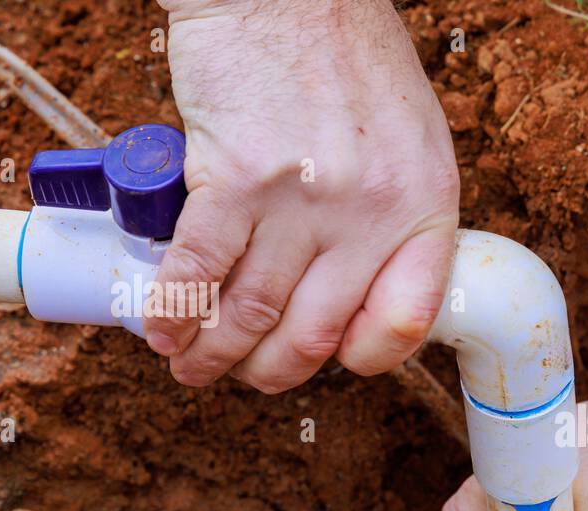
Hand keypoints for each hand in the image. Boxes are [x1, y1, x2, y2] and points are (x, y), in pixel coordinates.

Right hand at [148, 0, 458, 391]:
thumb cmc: (345, 57)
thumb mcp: (410, 141)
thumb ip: (394, 214)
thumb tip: (355, 284)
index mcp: (424, 208)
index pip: (405, 321)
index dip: (361, 358)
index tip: (331, 360)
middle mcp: (371, 214)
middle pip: (314, 334)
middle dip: (269, 371)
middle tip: (243, 375)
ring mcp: (303, 201)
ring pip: (250, 313)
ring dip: (212, 352)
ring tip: (192, 366)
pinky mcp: (235, 179)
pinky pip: (199, 270)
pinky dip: (174, 310)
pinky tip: (163, 329)